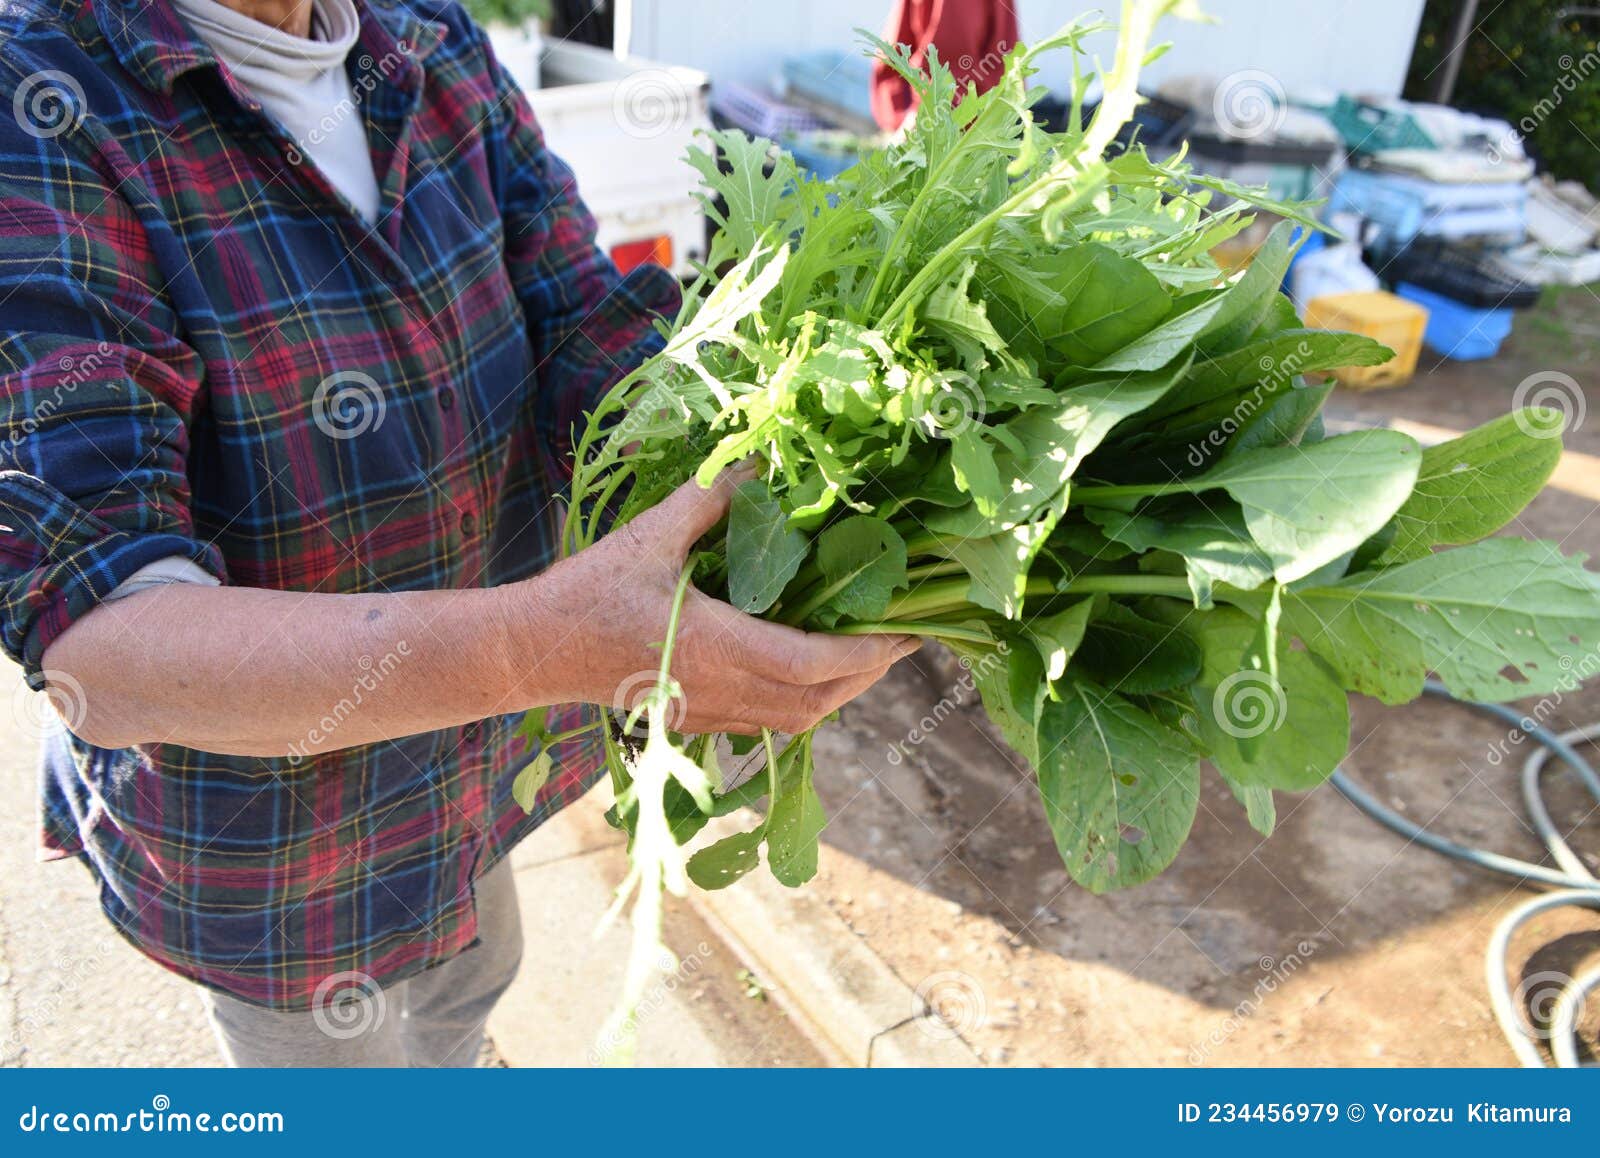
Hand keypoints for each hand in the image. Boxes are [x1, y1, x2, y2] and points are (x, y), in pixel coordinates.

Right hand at [521, 465, 920, 733]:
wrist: (531, 651)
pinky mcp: (691, 720)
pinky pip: (765, 725)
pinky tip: (806, 671)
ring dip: (837, 695)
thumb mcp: (649, 536)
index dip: (868, 653)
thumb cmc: (585, 593)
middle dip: (866, 676)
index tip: (907, 632)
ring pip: (794, 723)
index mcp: (715, 647)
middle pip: (817, 704)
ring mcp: (705, 712)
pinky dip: (800, 703)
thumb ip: (708, 502)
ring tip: (862, 656)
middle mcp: (719, 690)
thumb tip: (759, 469)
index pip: (814, 663)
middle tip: (899, 640)